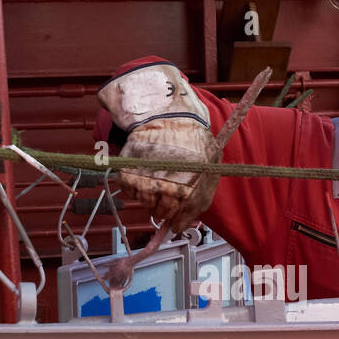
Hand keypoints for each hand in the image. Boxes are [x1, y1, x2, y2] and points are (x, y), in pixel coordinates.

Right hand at [118, 117, 220, 232]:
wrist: (168, 115)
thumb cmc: (192, 140)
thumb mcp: (210, 168)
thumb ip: (201, 198)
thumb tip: (183, 222)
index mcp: (190, 189)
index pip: (181, 219)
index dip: (178, 221)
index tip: (175, 223)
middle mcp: (167, 188)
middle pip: (162, 214)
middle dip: (165, 208)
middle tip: (166, 193)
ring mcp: (146, 182)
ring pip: (145, 204)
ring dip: (150, 196)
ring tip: (156, 176)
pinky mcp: (128, 176)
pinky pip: (130, 194)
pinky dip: (136, 187)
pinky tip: (145, 171)